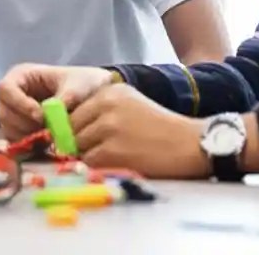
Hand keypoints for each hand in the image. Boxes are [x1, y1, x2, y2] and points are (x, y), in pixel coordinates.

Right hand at [0, 64, 113, 140]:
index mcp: (21, 75)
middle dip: (25, 124)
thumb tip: (52, 113)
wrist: (91, 97)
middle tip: (48, 132)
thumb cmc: (81, 84)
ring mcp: (14, 114)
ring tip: (51, 138)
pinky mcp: (19, 131)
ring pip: (8, 129)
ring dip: (28, 136)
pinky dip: (29, 146)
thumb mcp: (77, 86)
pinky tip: (47, 145)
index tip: (41, 116)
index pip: (6, 89)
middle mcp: (12, 95)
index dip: (20, 104)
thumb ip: (65, 97)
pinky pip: (15, 142)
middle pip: (4, 112)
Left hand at [70, 84, 209, 179]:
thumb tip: (67, 128)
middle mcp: (106, 104)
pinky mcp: (112, 151)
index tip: (84, 138)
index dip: (74, 128)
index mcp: (109, 91)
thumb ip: (101, 110)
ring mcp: (108, 127)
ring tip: (113, 156)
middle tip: (100, 150)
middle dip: (78, 142)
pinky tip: (118, 164)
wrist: (191, 144)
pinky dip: (98, 167)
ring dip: (89, 156)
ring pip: (77, 147)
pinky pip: (89, 162)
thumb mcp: (131, 104)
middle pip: (71, 129)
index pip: (72, 110)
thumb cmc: (162, 128)